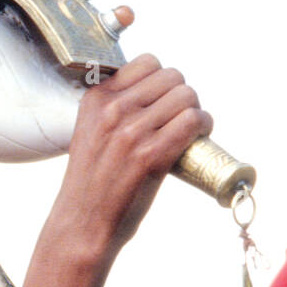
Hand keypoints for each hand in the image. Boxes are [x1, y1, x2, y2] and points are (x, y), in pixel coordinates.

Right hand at [59, 49, 212, 257]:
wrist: (82, 224)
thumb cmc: (90, 184)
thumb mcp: (90, 133)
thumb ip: (112, 111)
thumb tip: (154, 96)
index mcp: (96, 99)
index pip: (147, 63)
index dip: (164, 81)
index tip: (164, 101)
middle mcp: (113, 109)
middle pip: (172, 77)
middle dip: (183, 96)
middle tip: (181, 118)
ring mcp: (132, 131)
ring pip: (187, 96)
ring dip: (196, 111)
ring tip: (192, 129)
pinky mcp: (151, 155)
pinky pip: (193, 121)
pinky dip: (204, 127)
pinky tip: (199, 138)